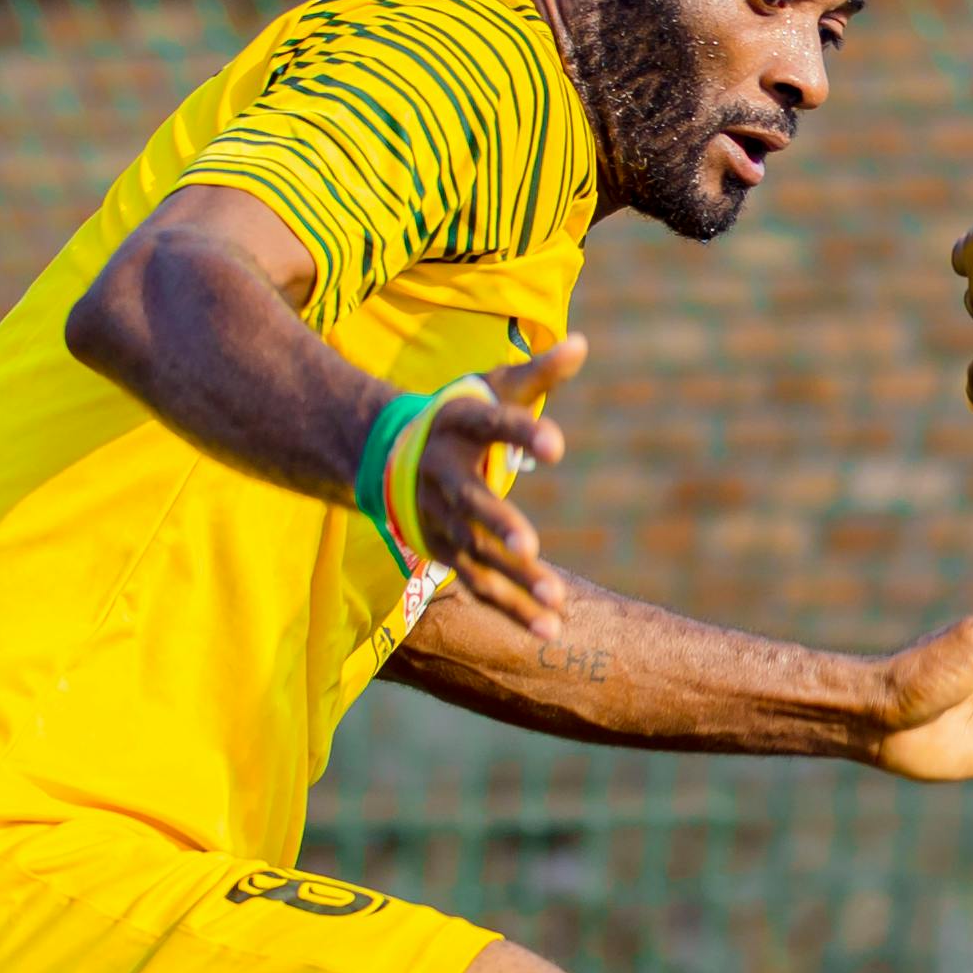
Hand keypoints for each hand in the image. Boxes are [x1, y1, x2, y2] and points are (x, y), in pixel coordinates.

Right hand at [414, 338, 582, 638]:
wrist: (390, 456)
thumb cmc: (459, 418)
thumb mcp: (494, 389)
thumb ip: (539, 373)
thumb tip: (582, 343)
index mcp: (458, 427)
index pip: (492, 426)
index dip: (522, 434)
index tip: (557, 446)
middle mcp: (444, 476)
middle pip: (471, 503)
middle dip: (498, 525)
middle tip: (529, 545)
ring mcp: (441, 519)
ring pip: (477, 553)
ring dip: (514, 580)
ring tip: (555, 600)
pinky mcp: (446, 551)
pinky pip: (481, 584)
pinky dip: (512, 608)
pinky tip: (549, 628)